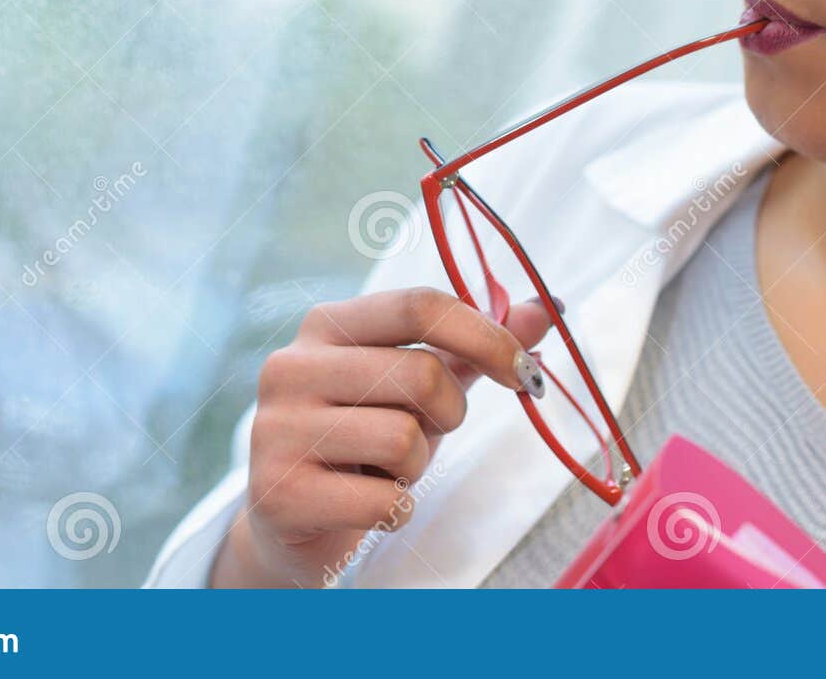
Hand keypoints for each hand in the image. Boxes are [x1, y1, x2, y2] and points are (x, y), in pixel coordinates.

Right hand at [210, 285, 555, 587]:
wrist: (292, 520)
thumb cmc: (365, 439)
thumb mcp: (420, 386)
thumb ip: (476, 347)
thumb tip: (547, 308)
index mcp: (327, 324)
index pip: (420, 306)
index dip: (486, 335)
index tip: (524, 371)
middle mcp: (291, 366)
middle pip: (423, 374)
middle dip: (451, 412)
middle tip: (429, 432)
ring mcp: (277, 429)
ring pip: (404, 439)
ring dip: (417, 466)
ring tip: (387, 470)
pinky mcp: (278, 493)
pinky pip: (382, 501)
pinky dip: (397, 510)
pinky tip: (370, 507)